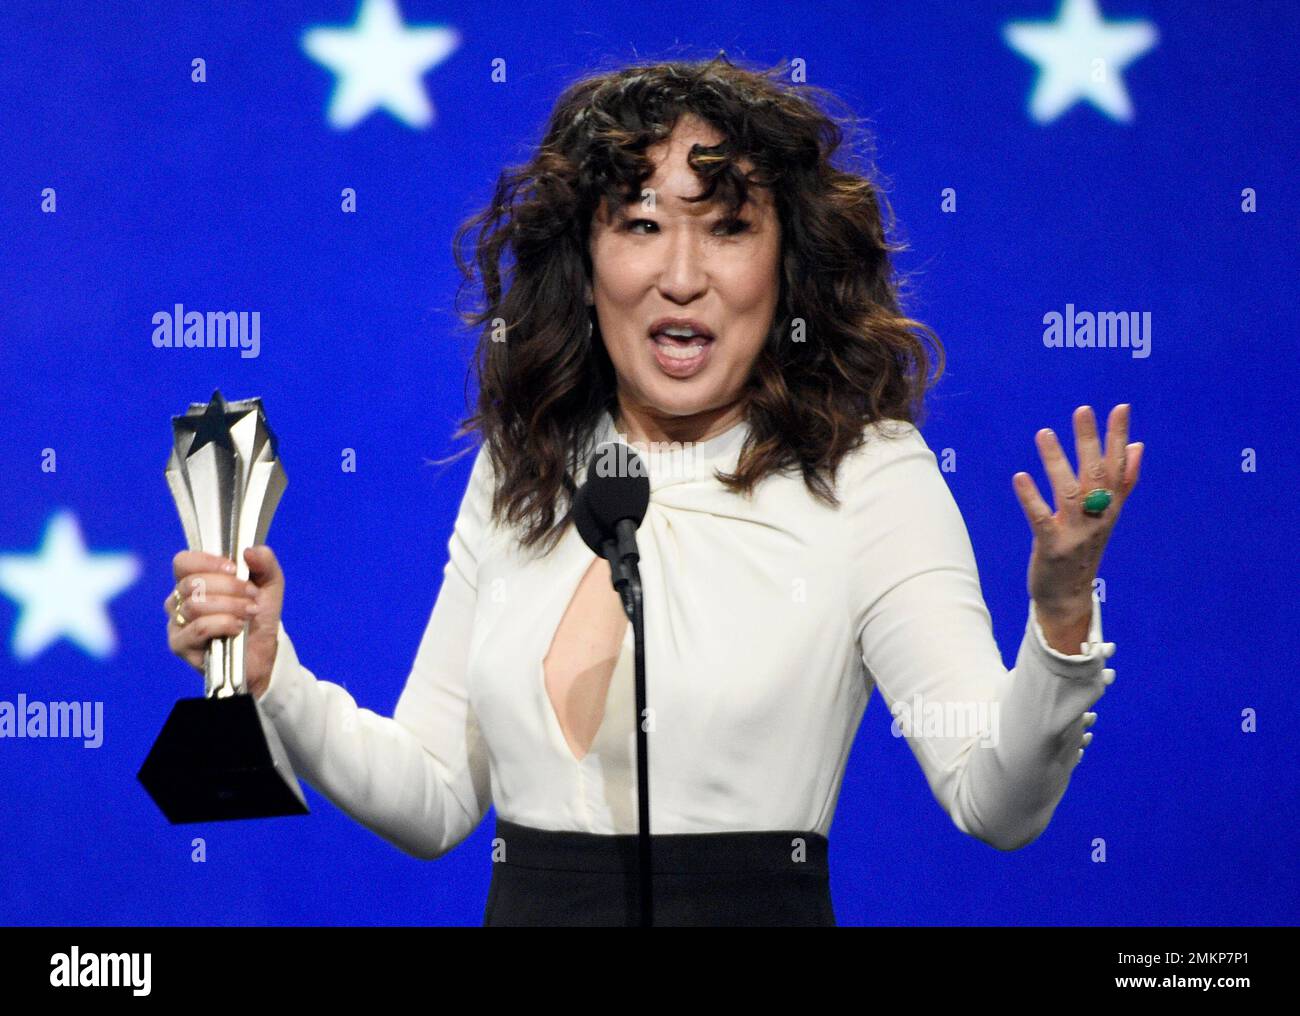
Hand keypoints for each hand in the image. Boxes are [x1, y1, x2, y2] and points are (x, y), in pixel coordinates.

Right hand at [164, 545, 284, 698]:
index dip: (207, 562)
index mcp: (194, 579)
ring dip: (230, 606)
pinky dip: (223, 623)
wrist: (262, 652)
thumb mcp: (269, 584)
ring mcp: (176, 623)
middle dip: (229, 587)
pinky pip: (198, 628)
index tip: (235, 569)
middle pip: (192, 583)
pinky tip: (237, 627)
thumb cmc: (258, 614)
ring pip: (195, 605)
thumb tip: (249, 551)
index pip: (183, 562)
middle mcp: (178, 599)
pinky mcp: (180, 645)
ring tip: (249, 612)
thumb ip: (264, 562)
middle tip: (252, 596)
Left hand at [1013, 404, 1142, 625]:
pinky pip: (1042, 520)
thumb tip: (1137, 445)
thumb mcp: (1107, 516)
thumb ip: (1123, 482)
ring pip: (1069, 493)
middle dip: (1090, 442)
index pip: (1118, 467)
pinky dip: (1031, 499)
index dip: (1119, 438)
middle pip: (1096, 475)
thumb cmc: (1084, 549)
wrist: (1069, 596)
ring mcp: (1077, 534)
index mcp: (1111, 508)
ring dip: (1056, 461)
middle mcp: (1098, 518)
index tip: (1120, 408)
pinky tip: (1020, 476)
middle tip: (1083, 410)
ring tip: (1043, 433)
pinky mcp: (1054, 548)